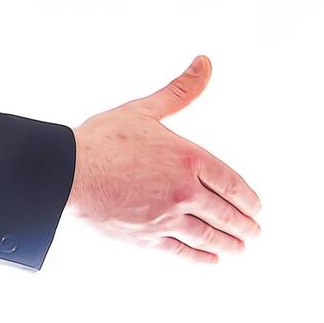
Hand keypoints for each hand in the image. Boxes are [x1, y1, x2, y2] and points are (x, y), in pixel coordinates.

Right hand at [65, 55, 261, 263]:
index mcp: (188, 159)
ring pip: (208, 236)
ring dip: (229, 244)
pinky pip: (183, 251)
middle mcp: (183, 191)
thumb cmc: (101, 140)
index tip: (255, 208)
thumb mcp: (144, 110)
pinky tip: (211, 259)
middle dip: (244, 226)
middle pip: (225, 214)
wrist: (68, 173)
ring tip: (240, 249)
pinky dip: (201, 257)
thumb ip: (180, 91)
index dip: (248, 199)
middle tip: (254, 232)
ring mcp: (166, 217)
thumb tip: (204, 62)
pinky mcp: (147, 237)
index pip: (232, 184)